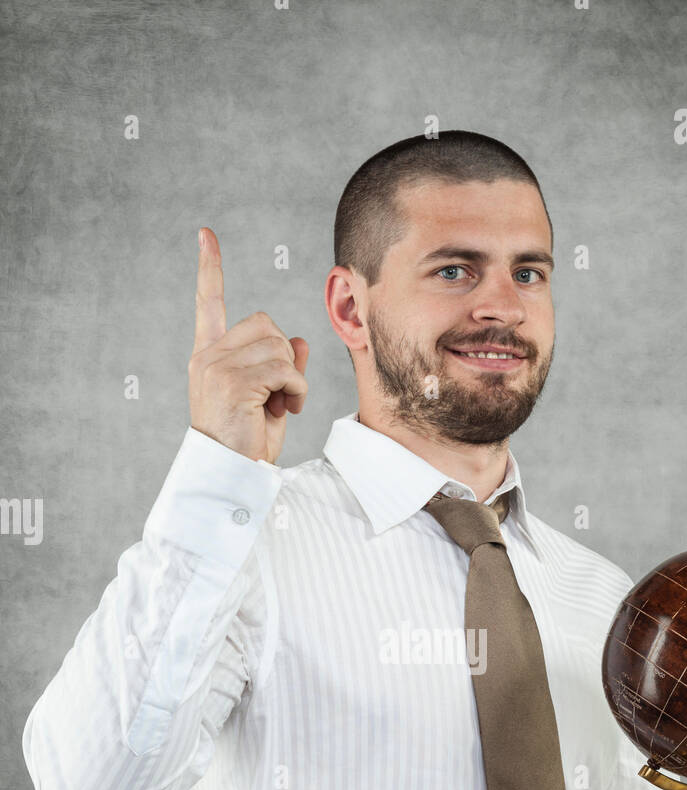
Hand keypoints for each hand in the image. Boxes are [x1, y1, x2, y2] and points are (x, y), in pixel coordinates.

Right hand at [188, 226, 309, 463]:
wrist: (232, 477)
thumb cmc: (249, 445)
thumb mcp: (270, 399)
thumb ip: (281, 366)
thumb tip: (301, 340)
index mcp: (208, 357)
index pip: (208, 303)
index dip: (209, 269)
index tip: (205, 235)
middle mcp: (207, 357)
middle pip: (265, 323)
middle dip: (285, 355)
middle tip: (281, 392)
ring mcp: (217, 367)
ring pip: (279, 345)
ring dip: (293, 376)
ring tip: (282, 405)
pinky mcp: (232, 381)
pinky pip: (285, 367)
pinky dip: (296, 388)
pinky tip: (287, 409)